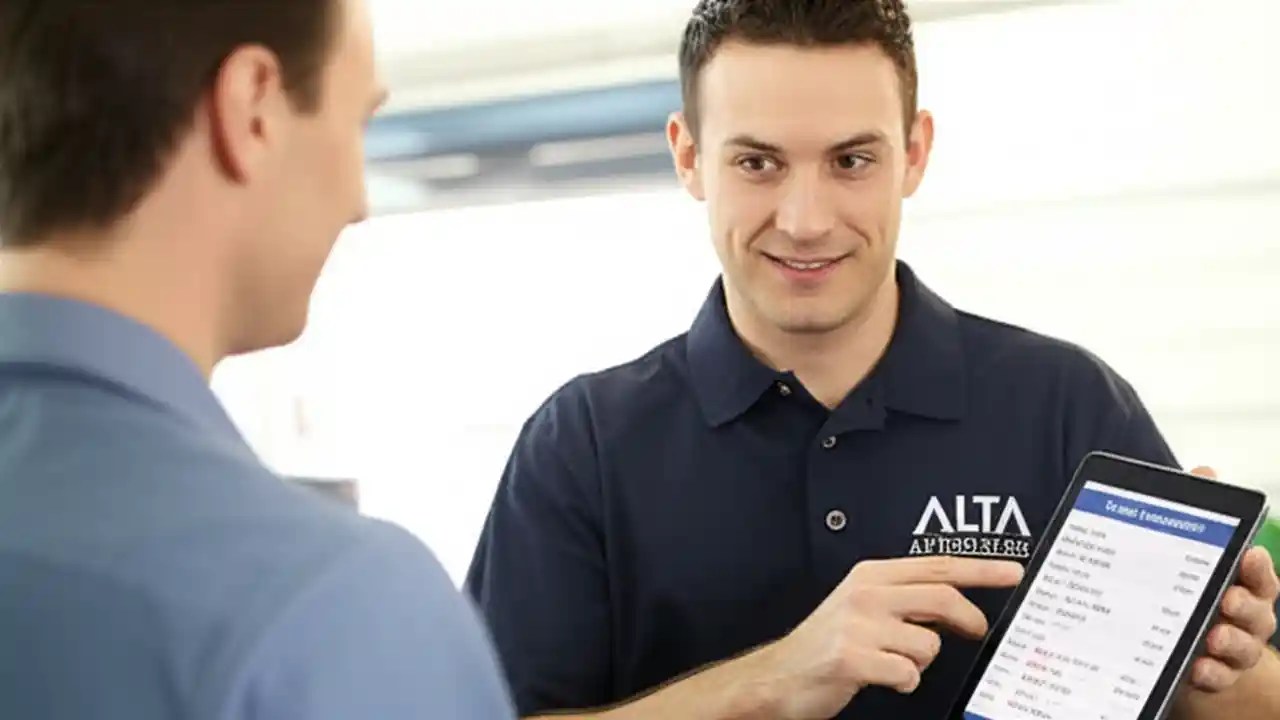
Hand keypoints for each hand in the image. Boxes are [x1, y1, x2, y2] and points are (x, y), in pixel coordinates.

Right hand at [757, 556, 1022, 719]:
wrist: (779, 676)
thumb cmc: (825, 644)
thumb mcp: (861, 606)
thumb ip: (903, 598)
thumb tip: (957, 604)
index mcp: (870, 575)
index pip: (937, 565)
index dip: (981, 569)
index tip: (1013, 572)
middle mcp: (866, 594)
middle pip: (943, 597)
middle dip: (969, 619)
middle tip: (976, 632)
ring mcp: (858, 625)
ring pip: (929, 644)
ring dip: (920, 661)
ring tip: (893, 663)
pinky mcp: (853, 658)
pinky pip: (908, 674)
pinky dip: (903, 682)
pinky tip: (881, 678)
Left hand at [1184, 466, 1279, 692]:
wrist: (1179, 643)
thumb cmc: (1191, 590)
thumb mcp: (1190, 550)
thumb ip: (1201, 515)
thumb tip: (1206, 472)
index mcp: (1242, 583)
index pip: (1260, 575)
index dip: (1258, 566)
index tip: (1249, 555)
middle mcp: (1245, 617)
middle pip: (1258, 614)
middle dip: (1245, 606)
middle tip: (1227, 601)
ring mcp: (1232, 648)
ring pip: (1242, 648)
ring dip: (1230, 644)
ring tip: (1211, 637)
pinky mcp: (1212, 673)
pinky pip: (1218, 677)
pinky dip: (1210, 673)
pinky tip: (1196, 668)